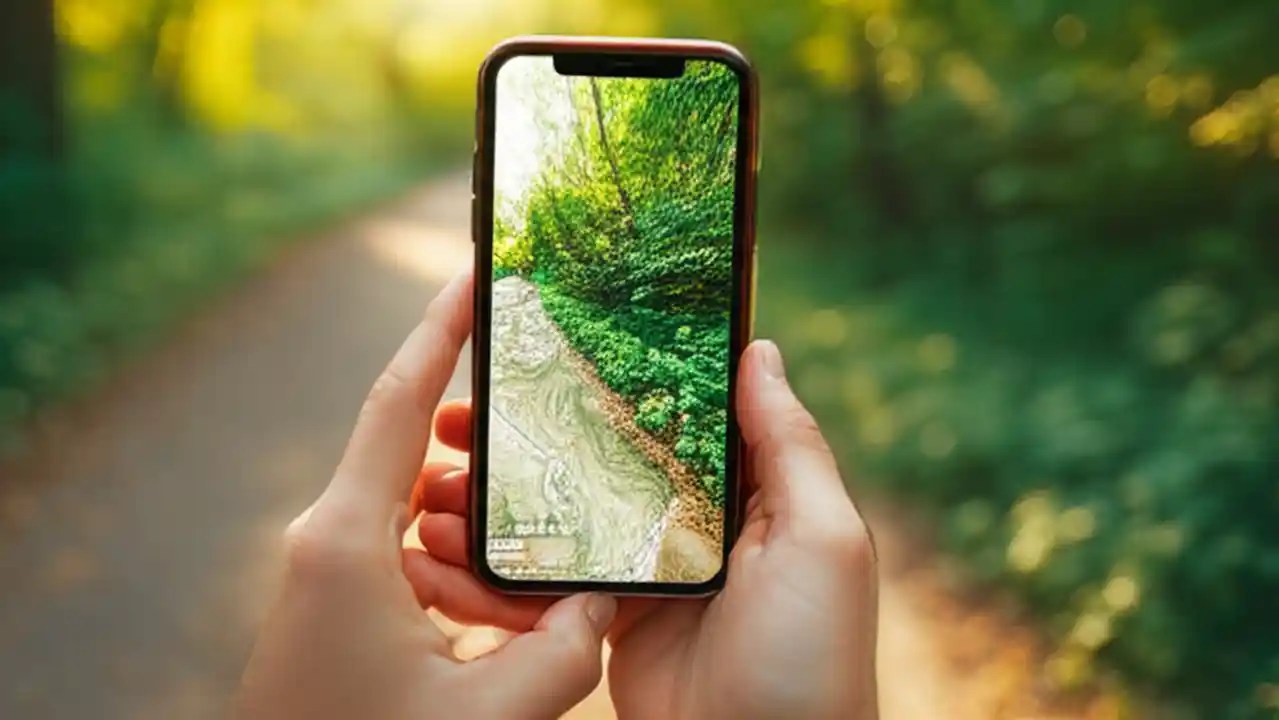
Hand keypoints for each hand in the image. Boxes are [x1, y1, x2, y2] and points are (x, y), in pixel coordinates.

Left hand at [235, 272, 615, 719]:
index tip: (477, 273)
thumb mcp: (488, 717)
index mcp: (346, 539)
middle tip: (555, 444)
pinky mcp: (339, 617)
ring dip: (484, 540)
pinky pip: (411, 569)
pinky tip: (506, 627)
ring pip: (422, 523)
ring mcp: (330, 581)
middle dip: (492, 459)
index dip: (441, 327)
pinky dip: (462, 580)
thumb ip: (567, 654)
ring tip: (539, 583)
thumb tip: (604, 606)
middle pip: (420, 460)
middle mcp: (330, 544)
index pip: (400, 398)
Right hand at [412, 339, 879, 719]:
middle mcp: (698, 519)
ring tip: (439, 478)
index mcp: (751, 489)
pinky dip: (507, 561)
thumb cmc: (810, 655)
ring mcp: (651, 567)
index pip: (677, 410)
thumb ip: (790, 444)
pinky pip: (555, 575)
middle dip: (538, 430)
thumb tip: (758, 350)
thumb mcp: (823, 538)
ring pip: (570, 510)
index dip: (614, 376)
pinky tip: (455, 544)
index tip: (548, 342)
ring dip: (506, 495)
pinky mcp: (614, 615)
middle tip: (464, 413)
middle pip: (608, 455)